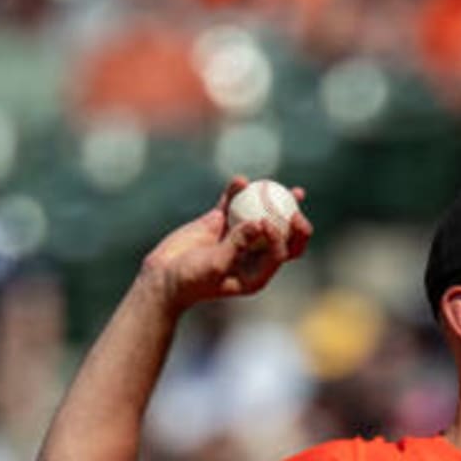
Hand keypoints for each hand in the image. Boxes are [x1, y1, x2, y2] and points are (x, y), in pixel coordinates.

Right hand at [140, 176, 312, 311]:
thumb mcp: (214, 265)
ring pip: (263, 217)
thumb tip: (260, 223)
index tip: (266, 223)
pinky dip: (236, 192)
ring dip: (277, 203)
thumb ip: (237, 245)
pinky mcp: (220, 224)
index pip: (281, 253)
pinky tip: (240, 180)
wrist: (163, 276)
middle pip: (283, 237)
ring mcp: (238, 238)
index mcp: (257, 273)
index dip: (283, 236)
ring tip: (292, 190)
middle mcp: (253, 255)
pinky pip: (232, 204)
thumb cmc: (190, 279)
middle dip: (296, 223)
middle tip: (297, 204)